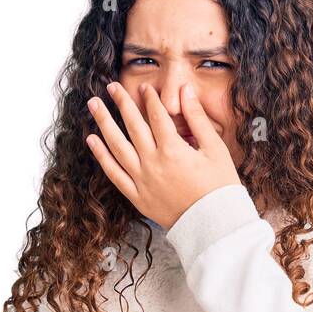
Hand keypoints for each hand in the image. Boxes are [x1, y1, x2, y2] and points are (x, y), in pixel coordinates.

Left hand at [85, 81, 241, 229]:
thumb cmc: (220, 187)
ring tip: (93, 105)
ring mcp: (142, 180)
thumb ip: (197, 118)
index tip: (145, 87)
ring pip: (117, 146)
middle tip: (111, 86)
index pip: (156, 116)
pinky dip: (101, 156)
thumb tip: (186, 90)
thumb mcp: (215, 149)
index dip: (149, 99)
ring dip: (103, 123)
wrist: (214, 225)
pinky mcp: (137, 196)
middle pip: (133, 126)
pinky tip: (92, 140)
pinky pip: (114, 173)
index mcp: (173, 150)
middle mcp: (153, 163)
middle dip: (121, 103)